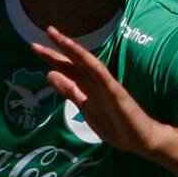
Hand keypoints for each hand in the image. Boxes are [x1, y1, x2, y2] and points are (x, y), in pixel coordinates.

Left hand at [31, 26, 165, 156]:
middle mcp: (96, 82)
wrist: (142, 140)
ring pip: (86, 63)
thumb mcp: (86, 109)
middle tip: (35, 41)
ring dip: (71, 49)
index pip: (68, 70)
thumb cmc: (117, 126)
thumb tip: (49, 75)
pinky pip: (102, 75)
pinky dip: (90, 64)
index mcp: (88, 88)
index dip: (52, 58)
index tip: (35, 47)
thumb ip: (70, 92)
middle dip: (55, 51)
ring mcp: (106, 86)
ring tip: (55, 36)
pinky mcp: (116, 92)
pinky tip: (80, 54)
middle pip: (73, 63)